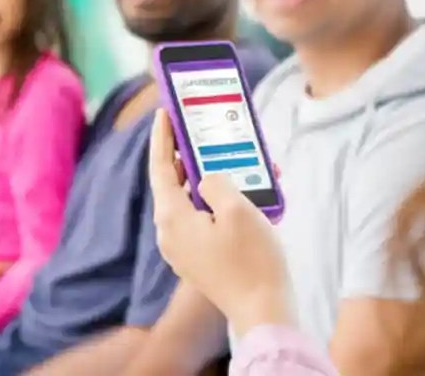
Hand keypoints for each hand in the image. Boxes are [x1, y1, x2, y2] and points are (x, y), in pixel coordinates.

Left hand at [148, 109, 291, 335]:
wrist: (264, 312)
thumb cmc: (252, 260)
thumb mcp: (237, 207)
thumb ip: (216, 182)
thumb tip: (207, 181)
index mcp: (172, 217)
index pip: (161, 167)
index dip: (162, 138)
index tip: (164, 113)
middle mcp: (170, 234)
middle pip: (174, 183)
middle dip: (189, 156)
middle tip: (200, 131)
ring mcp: (183, 250)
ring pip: (191, 201)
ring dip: (210, 179)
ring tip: (231, 159)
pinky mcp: (199, 260)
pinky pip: (203, 220)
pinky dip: (218, 202)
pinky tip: (243, 193)